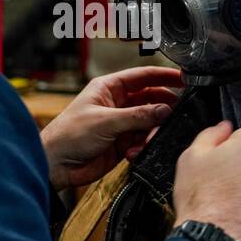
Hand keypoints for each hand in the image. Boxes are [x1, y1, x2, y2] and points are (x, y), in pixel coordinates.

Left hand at [40, 67, 182, 190]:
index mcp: (108, 88)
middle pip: (150, 99)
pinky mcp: (121, 142)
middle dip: (162, 107)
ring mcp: (120, 123)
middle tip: (175, 113)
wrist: (56, 165)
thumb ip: (138, 116)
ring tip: (148, 139)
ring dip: (151, 131)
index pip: (142, 76)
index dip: (163, 76)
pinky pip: (142, 140)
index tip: (183, 78)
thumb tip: (164, 110)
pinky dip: (142, 146)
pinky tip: (133, 152)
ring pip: (149, 122)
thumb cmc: (68, 135)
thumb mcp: (105, 121)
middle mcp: (116, 103)